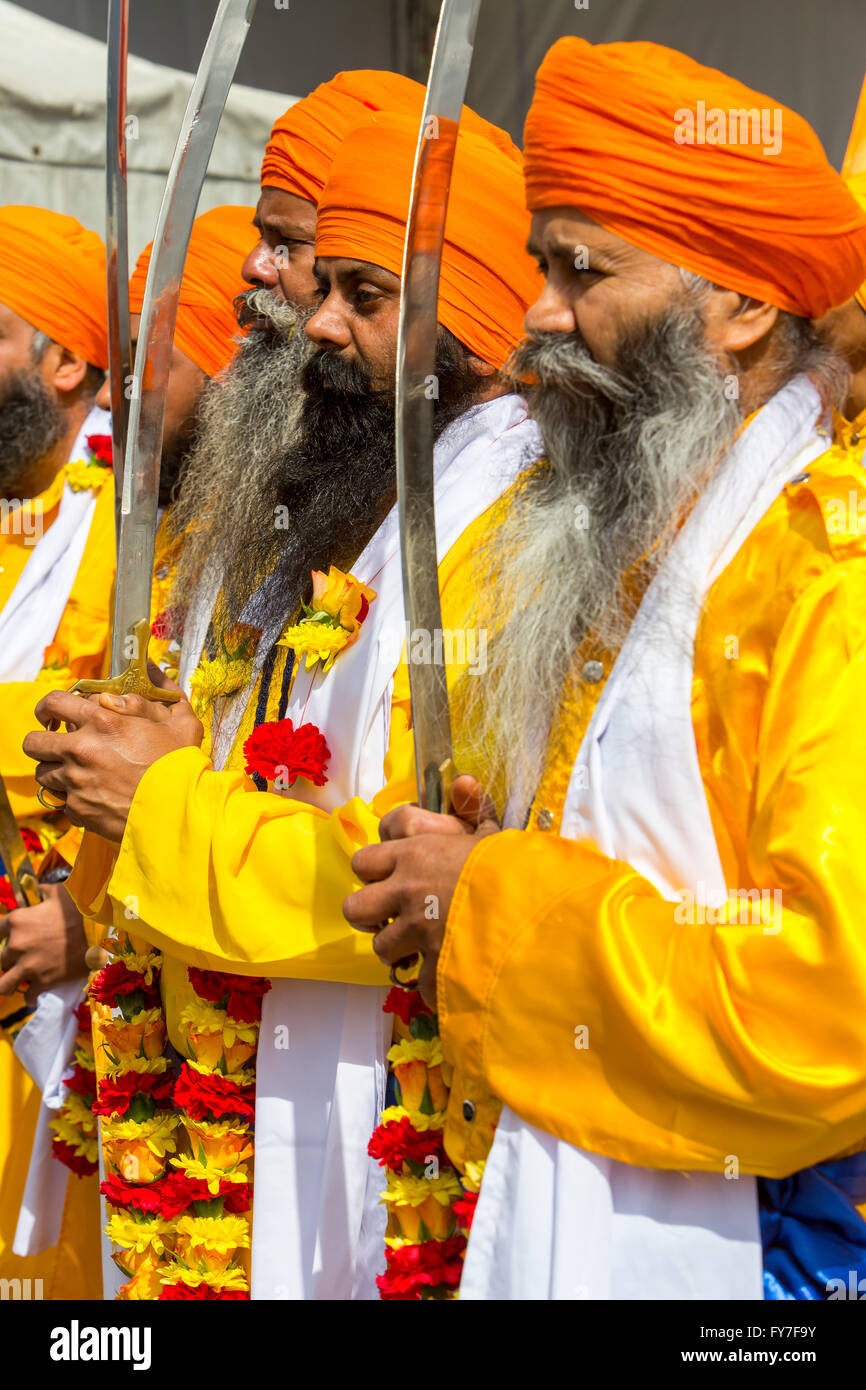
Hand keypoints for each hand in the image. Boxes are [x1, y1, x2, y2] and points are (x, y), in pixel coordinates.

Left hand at [0, 883, 87, 998]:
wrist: (101, 930)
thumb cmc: (80, 908)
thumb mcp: (58, 893)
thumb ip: (40, 893)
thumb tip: (33, 893)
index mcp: (18, 921)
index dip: (3, 936)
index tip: (11, 939)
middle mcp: (17, 945)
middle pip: (1, 960)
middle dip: (12, 960)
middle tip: (26, 958)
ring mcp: (29, 965)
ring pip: (4, 985)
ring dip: (10, 984)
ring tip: (19, 983)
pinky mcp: (44, 981)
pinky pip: (28, 996)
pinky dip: (31, 996)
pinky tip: (37, 992)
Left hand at [24, 688, 203, 841]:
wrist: (179, 812)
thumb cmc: (181, 765)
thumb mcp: (178, 721)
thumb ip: (155, 696)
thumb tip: (147, 670)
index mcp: (101, 721)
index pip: (53, 703)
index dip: (50, 707)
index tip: (55, 715)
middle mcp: (79, 750)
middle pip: (34, 742)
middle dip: (43, 741)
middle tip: (59, 744)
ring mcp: (75, 782)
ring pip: (43, 773)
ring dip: (57, 770)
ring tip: (78, 773)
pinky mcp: (77, 809)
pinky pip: (61, 800)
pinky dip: (73, 798)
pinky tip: (94, 796)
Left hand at [343, 774, 499, 1008]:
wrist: (541, 908)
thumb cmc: (516, 866)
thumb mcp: (495, 832)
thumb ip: (474, 808)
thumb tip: (464, 781)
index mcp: (415, 855)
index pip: (363, 860)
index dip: (374, 869)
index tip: (392, 874)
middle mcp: (407, 893)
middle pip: (354, 908)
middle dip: (370, 914)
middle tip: (393, 916)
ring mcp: (417, 932)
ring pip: (382, 948)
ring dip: (401, 950)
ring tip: (425, 946)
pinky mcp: (435, 966)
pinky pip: (419, 982)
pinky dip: (434, 982)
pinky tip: (451, 973)